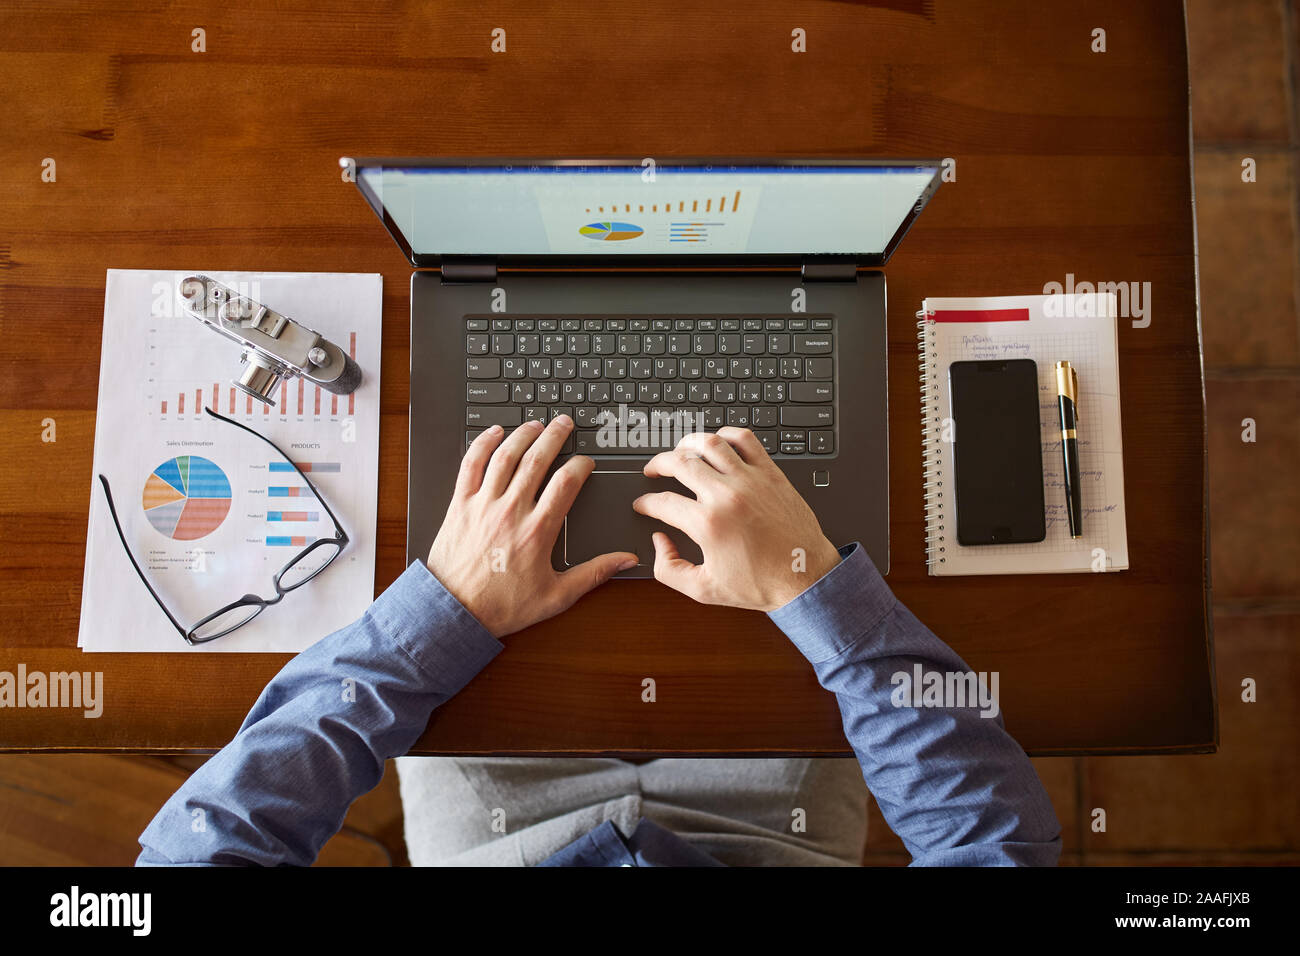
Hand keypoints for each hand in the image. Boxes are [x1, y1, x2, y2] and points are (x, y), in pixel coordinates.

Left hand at [426, 417, 637, 637]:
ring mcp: (483, 505)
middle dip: (555, 436)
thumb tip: (625, 560)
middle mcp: (511, 512)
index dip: (580, 465)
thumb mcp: (556, 596)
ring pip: (505, 456)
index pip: (566, 482)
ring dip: (523, 434)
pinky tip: (494, 433)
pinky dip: (483, 444)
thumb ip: (594, 574)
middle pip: (537, 460)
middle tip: (565, 423)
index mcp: (537, 531)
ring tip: (536, 423)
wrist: (454, 611)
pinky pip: (471, 464)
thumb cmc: (502, 606)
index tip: (585, 462)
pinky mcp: (460, 505)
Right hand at [632, 427, 841, 611]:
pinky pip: (745, 440)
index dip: (646, 503)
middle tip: (653, 471)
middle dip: (658, 464)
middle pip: (679, 463)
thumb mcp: (704, 590)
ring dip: (688, 444)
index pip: (663, 502)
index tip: (644, 505)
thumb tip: (659, 542)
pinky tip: (718, 443)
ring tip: (680, 452)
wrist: (804, 576)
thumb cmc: (761, 583)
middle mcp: (727, 496)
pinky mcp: (771, 474)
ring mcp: (750, 480)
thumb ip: (669, 569)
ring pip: (709, 443)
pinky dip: (727, 434)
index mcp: (708, 524)